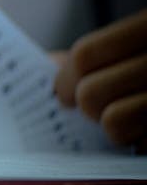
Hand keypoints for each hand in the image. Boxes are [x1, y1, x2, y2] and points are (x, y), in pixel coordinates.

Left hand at [54, 9, 146, 147]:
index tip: (63, 91)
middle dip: (88, 106)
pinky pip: (145, 146)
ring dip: (116, 128)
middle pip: (90, 93)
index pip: (85, 56)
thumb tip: (48, 66)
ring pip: (114, 124)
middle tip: (99, 108)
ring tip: (133, 119)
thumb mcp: (142, 38)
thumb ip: (101, 52)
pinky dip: (144, 143)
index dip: (65, 77)